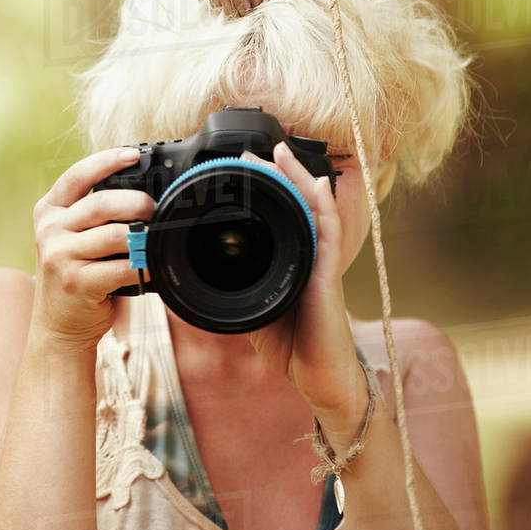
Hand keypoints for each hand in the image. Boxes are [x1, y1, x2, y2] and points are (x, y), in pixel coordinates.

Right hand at [30, 148, 155, 353]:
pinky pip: (121, 268)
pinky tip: (152, 268)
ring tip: (156, 239)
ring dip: (143, 237)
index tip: (134, 154)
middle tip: (156, 209)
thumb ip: (93, 214)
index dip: (107, 160)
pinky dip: (143, 267)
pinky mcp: (75, 283)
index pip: (78, 174)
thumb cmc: (76, 275)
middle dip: (137, 203)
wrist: (57, 327)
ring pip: (115, 235)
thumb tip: (143, 192)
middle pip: (102, 203)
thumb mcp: (72, 237)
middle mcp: (50, 230)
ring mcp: (60, 256)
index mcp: (49, 210)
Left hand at [247, 144, 363, 420]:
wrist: (319, 379)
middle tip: (253, 151)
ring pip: (314, 207)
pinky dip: (323, 207)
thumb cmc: (292, 346)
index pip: (280, 213)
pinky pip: (328, 233)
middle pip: (297, 201)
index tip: (242, 167)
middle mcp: (309, 253)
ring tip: (281, 152)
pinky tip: (318, 185)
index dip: (266, 187)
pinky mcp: (329, 275)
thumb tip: (200, 276)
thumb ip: (237, 288)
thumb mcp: (254, 310)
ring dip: (298, 178)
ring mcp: (321, 261)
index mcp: (291, 258)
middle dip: (278, 172)